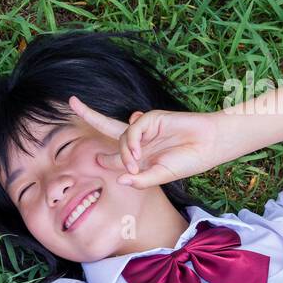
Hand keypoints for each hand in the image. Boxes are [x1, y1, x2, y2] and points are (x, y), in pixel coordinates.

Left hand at [69, 95, 227, 188]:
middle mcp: (138, 141)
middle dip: (89, 114)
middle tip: (71, 101)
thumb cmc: (189, 161)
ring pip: (120, 136)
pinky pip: (133, 128)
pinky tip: (138, 154)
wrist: (210, 145)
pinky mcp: (152, 118)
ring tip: (136, 164)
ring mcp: (144, 129)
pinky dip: (131, 142)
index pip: (112, 155)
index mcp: (139, 156)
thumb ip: (140, 180)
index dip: (104, 159)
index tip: (98, 160)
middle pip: (107, 126)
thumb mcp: (162, 176)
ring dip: (124, 152)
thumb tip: (119, 180)